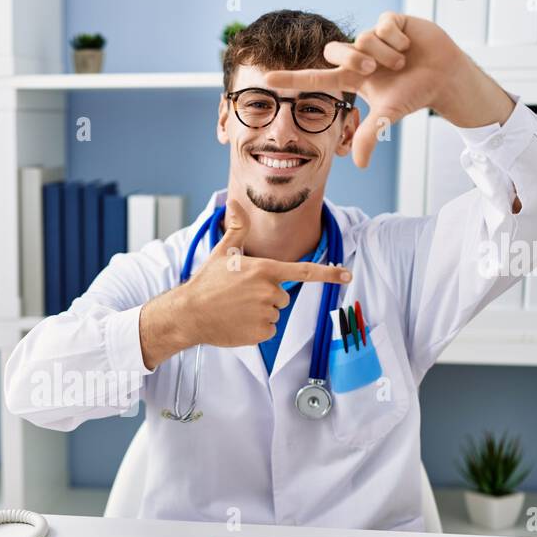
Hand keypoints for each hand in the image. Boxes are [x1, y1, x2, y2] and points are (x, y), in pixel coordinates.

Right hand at [140, 198, 349, 366]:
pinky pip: (268, 330)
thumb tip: (234, 203)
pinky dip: (256, 329)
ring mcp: (265, 313)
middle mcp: (268, 291)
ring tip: (237, 309)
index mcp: (264, 269)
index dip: (329, 274)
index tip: (347, 275)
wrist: (188, 313)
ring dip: (261, 313)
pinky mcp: (260, 333)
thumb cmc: (206, 281)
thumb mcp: (222, 252)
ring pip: (275, 314)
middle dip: (267, 297)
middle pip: (283, 296)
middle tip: (241, 296)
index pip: (304, 271)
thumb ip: (237, 228)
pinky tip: (237, 323)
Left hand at [265, 13, 514, 167]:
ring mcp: (373, 37)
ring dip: (385, 53)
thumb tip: (358, 164)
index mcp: (352, 77)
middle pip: (336, 50)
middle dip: (355, 59)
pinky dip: (398, 38)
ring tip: (401, 61)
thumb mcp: (389, 115)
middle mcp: (358, 56)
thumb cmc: (415, 93)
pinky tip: (408, 45)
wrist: (444, 76)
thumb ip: (370, 135)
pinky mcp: (391, 21)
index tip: (265, 80)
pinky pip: (384, 24)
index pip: (315, 77)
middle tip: (375, 68)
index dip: (291, 79)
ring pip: (364, 38)